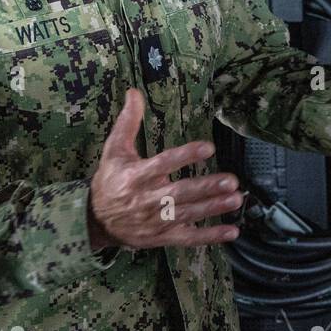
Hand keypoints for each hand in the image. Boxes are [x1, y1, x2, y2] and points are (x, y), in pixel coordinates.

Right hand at [88, 89, 242, 250]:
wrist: (94, 221)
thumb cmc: (109, 180)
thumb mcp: (114, 150)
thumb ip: (127, 122)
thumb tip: (134, 92)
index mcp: (134, 176)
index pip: (163, 164)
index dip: (185, 156)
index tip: (208, 147)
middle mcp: (145, 200)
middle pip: (179, 193)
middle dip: (206, 187)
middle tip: (231, 180)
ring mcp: (155, 221)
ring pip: (187, 214)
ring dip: (212, 208)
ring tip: (235, 199)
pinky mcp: (161, 237)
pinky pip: (188, 239)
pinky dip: (210, 236)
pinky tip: (232, 232)